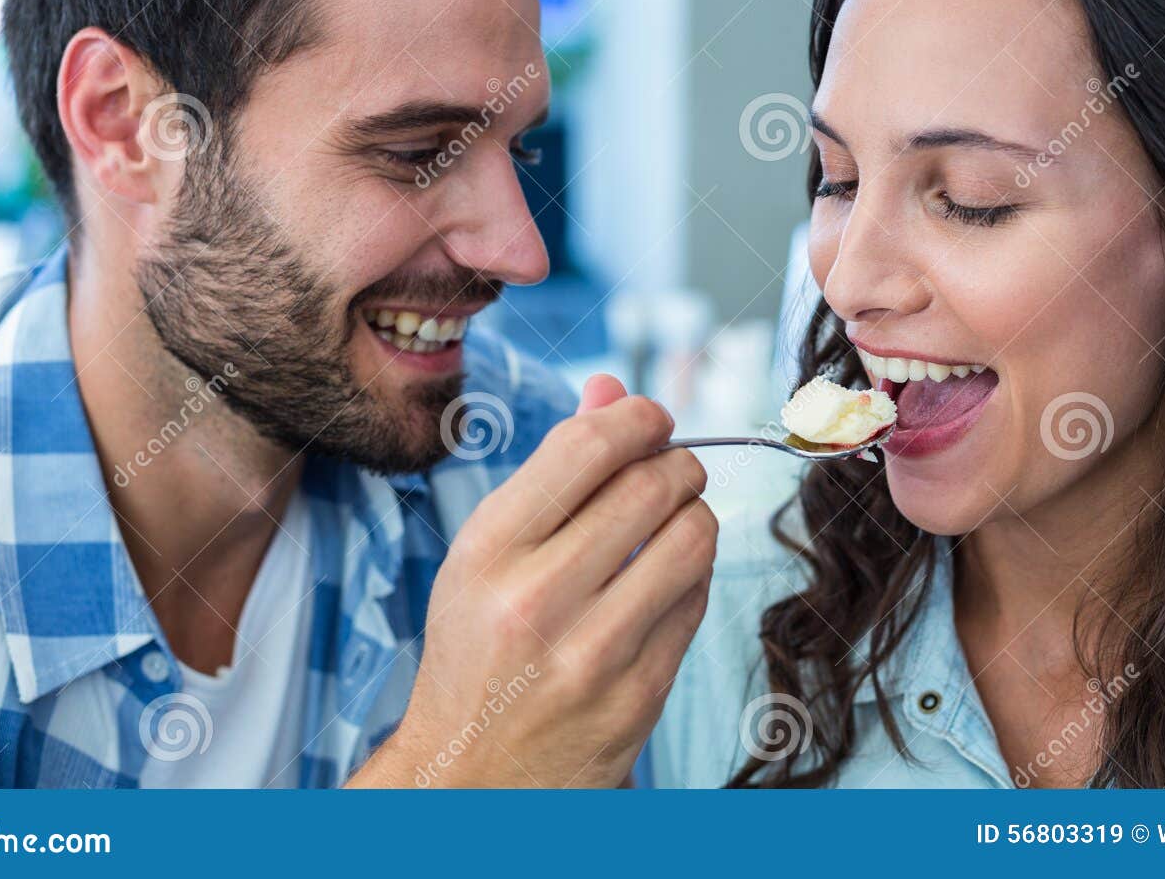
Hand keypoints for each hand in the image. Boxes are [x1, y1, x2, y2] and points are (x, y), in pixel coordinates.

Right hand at [347, 375, 715, 787]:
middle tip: (671, 467)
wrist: (468, 775)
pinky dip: (692, 574)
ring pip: (692, 538)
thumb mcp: (486, 553)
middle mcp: (536, 600)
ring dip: (695, 513)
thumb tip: (611, 390)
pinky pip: (696, 601)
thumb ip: (552, 469)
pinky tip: (667, 578)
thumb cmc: (476, 649)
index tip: (650, 419)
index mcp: (487, 552)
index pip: (587, 447)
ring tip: (675, 518)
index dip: (636, 417)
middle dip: (677, 462)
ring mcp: (592, 653)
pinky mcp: (638, 695)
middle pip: (651, 486)